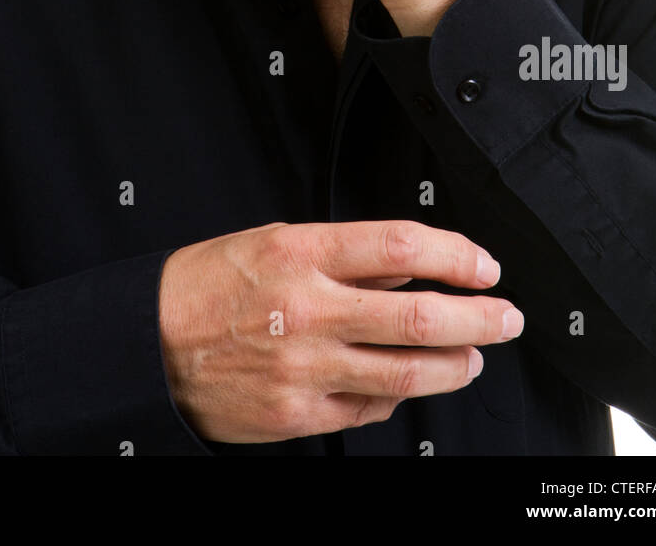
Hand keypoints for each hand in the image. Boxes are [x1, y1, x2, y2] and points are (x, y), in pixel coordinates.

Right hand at [158, 218, 522, 442]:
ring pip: (406, 373)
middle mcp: (308, 308)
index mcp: (301, 252)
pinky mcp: (297, 414)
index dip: (456, 255)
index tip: (485, 265)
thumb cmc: (210, 284)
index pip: (401, 246)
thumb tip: (411, 265)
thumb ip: (343, 256)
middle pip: (419, 315)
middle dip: (479, 317)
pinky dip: (397, 398)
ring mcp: (305, 368)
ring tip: (474, 356)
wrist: (149, 342)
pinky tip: (406, 386)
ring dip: (456, 364)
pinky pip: (367, 410)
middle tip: (506, 316)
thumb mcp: (274, 241)